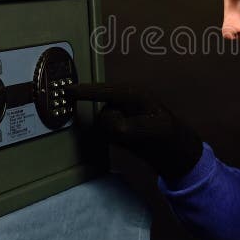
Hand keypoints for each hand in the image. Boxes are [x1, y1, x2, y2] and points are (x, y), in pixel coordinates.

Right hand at [66, 84, 202, 179]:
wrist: (173, 149)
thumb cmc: (167, 134)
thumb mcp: (151, 130)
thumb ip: (129, 127)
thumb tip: (113, 127)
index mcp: (134, 94)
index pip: (105, 91)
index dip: (85, 91)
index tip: (65, 91)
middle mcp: (123, 101)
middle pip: (102, 113)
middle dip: (112, 125)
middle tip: (131, 133)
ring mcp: (118, 112)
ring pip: (102, 124)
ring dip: (114, 134)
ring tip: (136, 137)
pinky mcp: (115, 125)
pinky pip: (104, 132)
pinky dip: (113, 138)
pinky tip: (129, 140)